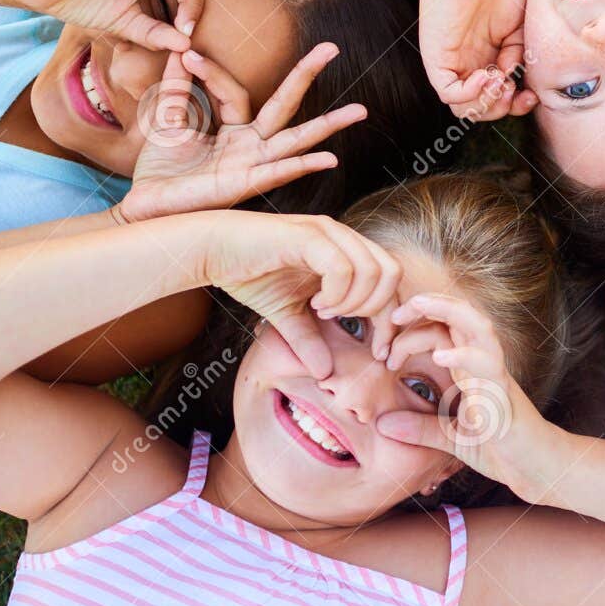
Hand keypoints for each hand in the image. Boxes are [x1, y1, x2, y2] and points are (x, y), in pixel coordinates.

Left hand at [116, 44, 363, 221]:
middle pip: (285, 105)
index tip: (187, 52)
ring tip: (359, 111)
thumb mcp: (167, 119)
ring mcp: (251, 166)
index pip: (234, 91)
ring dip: (327, 125)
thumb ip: (177, 87)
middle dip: (306, 75)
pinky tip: (329, 159)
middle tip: (332, 47)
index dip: (211, 71)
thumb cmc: (159, 169)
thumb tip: (180, 49)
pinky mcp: (244, 186)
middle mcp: (250, 147)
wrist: (144, 206)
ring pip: (295, 140)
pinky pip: (278, 173)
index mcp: (234, 131)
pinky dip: (302, 166)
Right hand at [202, 212, 401, 378]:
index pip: (391, 282)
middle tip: (346, 326)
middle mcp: (344, 237)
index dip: (390, 321)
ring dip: (352, 301)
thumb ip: (308, 339)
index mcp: (346, 251)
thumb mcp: (286, 315)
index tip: (376, 351)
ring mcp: (328, 233)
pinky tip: (316, 303)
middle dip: (378, 312)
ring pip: (373, 270)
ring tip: (323, 311)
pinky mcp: (308, 236)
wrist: (212, 250)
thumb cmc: (249, 274)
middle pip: (392, 274)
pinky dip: (336, 293)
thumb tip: (324, 372)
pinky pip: (343, 268)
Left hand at [370, 293, 552, 492]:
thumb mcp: (450, 439)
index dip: (412, 327)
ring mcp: (496, 375)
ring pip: (478, 326)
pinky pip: (487, 365)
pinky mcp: (504, 394)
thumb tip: (382, 424)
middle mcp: (483, 364)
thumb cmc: (501, 450)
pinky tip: (439, 358)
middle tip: (393, 313)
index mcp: (470, 369)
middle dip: (426, 304)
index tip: (383, 348)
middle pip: (460, 314)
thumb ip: (419, 429)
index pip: (443, 328)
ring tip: (418, 305)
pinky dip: (464, 356)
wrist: (536, 469)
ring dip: (447, 309)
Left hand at [416, 0, 534, 120]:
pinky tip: (485, 76)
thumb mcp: (519, 26)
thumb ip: (519, 54)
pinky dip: (469, 94)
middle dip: (503, 108)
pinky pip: (450, 94)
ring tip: (498, 83)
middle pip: (483, 110)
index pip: (501, 99)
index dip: (518, 105)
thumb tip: (512, 76)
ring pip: (465, 109)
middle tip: (512, 89)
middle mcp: (472, 67)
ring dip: (487, 105)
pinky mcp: (438, 61)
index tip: (531, 94)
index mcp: (491, 61)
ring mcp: (454, 66)